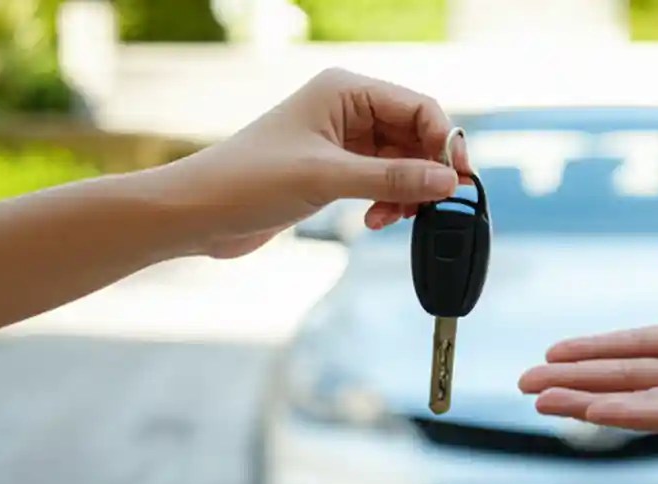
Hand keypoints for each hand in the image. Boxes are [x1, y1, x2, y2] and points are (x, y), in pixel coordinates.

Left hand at [162, 68, 470, 258]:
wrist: (199, 212)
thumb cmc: (249, 180)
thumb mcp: (328, 178)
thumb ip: (393, 178)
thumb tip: (449, 182)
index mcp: (345, 90)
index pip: (418, 107)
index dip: (444, 142)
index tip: (457, 181)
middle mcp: (348, 109)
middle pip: (416, 135)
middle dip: (426, 172)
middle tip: (431, 207)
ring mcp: (343, 140)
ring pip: (403, 162)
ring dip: (407, 192)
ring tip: (391, 216)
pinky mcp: (336, 170)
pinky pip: (384, 181)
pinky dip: (389, 201)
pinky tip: (375, 219)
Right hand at [518, 236, 657, 431]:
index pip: (645, 348)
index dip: (598, 351)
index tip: (552, 353)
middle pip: (637, 377)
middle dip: (581, 383)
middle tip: (527, 387)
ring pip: (652, 400)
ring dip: (596, 402)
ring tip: (546, 402)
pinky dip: (641, 412)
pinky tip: (600, 409)